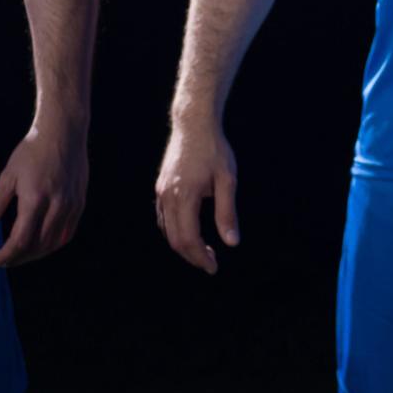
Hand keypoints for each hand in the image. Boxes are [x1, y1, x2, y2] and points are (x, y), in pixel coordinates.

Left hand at [0, 121, 88, 267]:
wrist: (63, 132)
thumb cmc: (32, 151)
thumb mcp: (8, 176)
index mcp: (35, 199)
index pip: (21, 239)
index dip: (8, 254)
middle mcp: (56, 205)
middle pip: (39, 245)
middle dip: (21, 257)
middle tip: (7, 260)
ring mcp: (71, 204)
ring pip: (55, 241)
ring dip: (38, 253)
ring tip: (23, 255)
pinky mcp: (80, 201)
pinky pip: (68, 231)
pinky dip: (54, 242)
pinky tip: (42, 242)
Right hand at [155, 119, 240, 273]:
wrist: (193, 125)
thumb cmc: (215, 150)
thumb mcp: (228, 180)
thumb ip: (227, 212)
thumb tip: (232, 243)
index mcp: (184, 196)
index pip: (188, 239)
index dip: (200, 257)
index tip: (214, 267)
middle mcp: (167, 197)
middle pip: (175, 239)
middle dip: (192, 256)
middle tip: (211, 264)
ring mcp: (161, 192)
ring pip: (167, 230)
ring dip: (183, 245)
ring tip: (204, 251)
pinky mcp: (160, 188)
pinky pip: (164, 218)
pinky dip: (176, 231)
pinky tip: (191, 232)